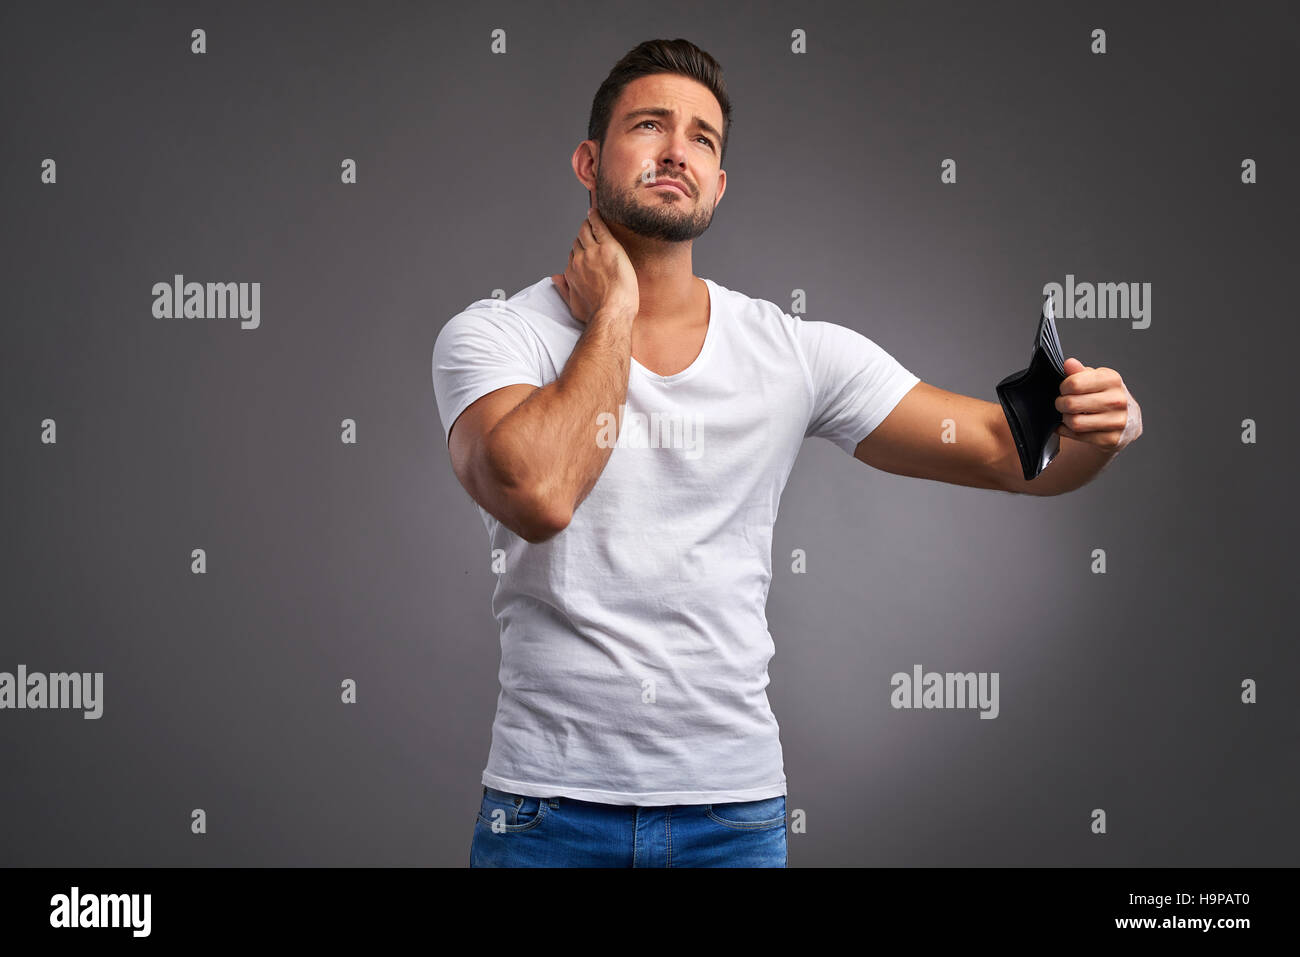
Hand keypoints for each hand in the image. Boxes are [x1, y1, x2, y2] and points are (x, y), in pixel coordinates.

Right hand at [552, 203, 637, 324]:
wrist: (611, 313)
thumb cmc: (596, 314)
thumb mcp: (574, 305)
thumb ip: (564, 290)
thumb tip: (555, 278)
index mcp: (571, 272)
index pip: (572, 255)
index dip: (579, 252)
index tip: (584, 250)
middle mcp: (579, 259)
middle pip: (578, 241)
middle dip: (582, 237)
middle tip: (588, 231)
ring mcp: (593, 252)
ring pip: (585, 230)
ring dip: (587, 224)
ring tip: (591, 219)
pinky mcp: (608, 246)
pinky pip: (598, 226)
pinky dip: (595, 217)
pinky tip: (595, 212)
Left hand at [1054, 357, 1142, 452]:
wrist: (1126, 419)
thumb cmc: (1105, 395)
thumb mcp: (1095, 378)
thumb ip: (1079, 372)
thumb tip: (1069, 364)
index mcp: (1112, 380)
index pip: (1074, 383)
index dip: (1063, 387)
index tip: (1064, 389)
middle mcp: (1118, 400)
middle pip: (1071, 404)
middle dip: (1060, 403)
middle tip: (1061, 403)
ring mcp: (1116, 421)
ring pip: (1074, 422)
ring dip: (1064, 419)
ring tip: (1066, 414)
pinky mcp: (1111, 439)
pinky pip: (1078, 436)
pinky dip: (1067, 431)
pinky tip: (1068, 426)